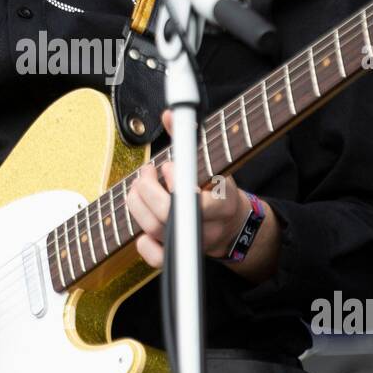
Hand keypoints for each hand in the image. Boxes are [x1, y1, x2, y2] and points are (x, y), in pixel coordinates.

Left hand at [127, 109, 249, 268]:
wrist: (233, 224)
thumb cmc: (218, 187)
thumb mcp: (212, 160)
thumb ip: (189, 136)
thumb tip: (169, 114)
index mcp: (222, 203)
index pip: (196, 197)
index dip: (176, 180)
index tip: (168, 165)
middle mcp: (208, 227)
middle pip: (168, 215)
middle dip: (148, 190)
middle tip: (146, 173)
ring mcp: (193, 244)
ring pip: (157, 231)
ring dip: (139, 205)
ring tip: (139, 186)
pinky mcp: (180, 256)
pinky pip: (157, 258)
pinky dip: (143, 243)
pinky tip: (142, 223)